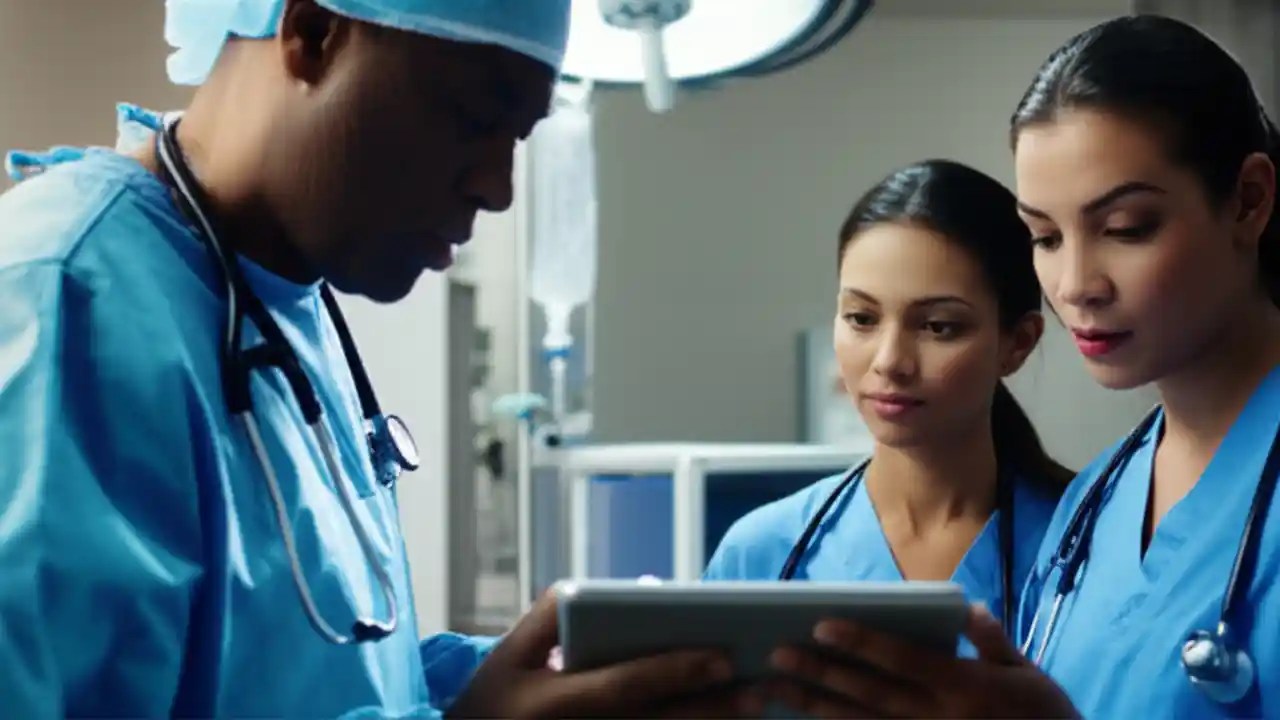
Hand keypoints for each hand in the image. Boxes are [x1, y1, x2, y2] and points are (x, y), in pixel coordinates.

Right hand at [447, 591, 763, 718]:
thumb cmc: (494, 698)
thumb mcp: (511, 651)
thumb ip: (556, 613)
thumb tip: (626, 591)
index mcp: (556, 701)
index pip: (627, 684)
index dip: (676, 672)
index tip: (721, 657)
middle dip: (712, 708)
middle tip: (758, 689)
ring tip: (753, 710)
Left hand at [767, 604, 1079, 718]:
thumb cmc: (1045, 718)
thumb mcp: (1028, 674)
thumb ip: (993, 642)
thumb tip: (968, 610)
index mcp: (963, 687)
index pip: (901, 659)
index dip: (860, 641)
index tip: (822, 623)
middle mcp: (937, 717)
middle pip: (868, 693)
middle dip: (822, 672)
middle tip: (779, 653)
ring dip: (817, 706)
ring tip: (779, 688)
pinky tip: (809, 719)